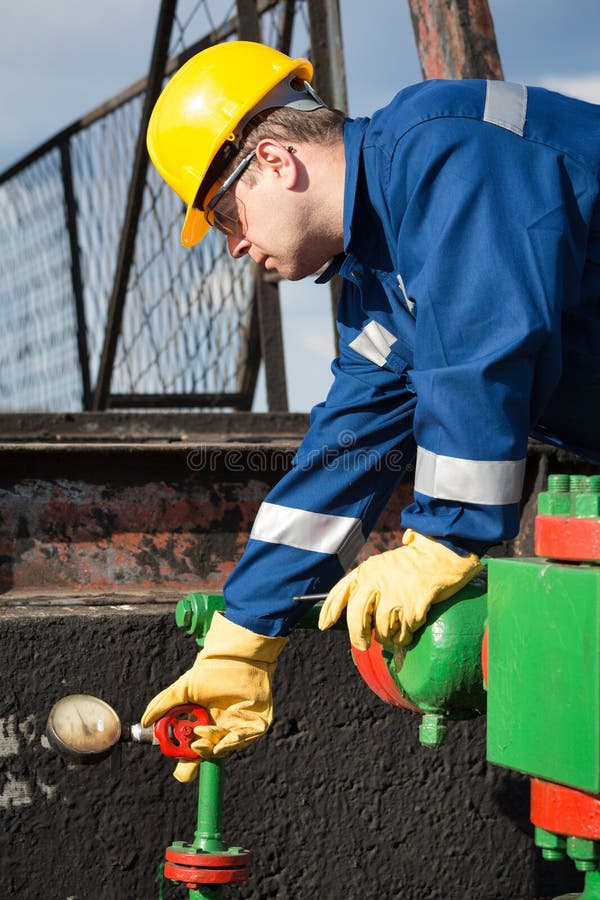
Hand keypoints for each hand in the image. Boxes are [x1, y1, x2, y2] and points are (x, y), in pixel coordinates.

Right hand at [141, 613, 286, 781]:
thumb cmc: (211, 671)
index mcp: (204, 726)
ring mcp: (240, 728)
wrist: (235, 657)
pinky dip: (233, 741)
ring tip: (201, 731)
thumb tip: (144, 722)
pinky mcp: (258, 724)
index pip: (195, 752)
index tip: (179, 768)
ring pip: (226, 748)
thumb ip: (163, 705)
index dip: (187, 762)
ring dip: (212, 744)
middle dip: (199, 757)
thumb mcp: (183, 689)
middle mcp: (222, 730)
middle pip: (210, 755)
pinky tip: (222, 738)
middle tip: (191, 749)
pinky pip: (246, 739)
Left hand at [318, 529, 480, 649]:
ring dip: (388, 637)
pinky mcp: (414, 603)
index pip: (342, 590)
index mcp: (367, 570)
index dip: (330, 609)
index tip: (323, 625)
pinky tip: (411, 628)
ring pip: (382, 628)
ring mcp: (396, 592)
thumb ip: (367, 582)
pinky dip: (406, 635)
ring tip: (395, 635)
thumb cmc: (412, 563)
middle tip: (362, 645)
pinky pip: (404, 631)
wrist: (443, 554)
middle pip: (358, 616)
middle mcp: (377, 580)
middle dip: (357, 635)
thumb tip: (352, 611)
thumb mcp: (383, 565)